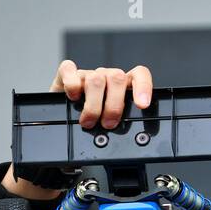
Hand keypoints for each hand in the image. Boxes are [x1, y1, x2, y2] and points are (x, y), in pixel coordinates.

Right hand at [3, 59, 153, 198]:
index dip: (143, 87)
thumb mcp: (115, 123)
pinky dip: (71, 85)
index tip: (142, 105)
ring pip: (96, 79)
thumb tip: (133, 139)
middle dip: (114, 106)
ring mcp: (88, 73)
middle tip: (108, 124)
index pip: (139, 75)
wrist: (67, 118)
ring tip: (89, 122)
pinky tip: (73, 98)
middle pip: (117, 78)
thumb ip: (125, 123)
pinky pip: (70, 70)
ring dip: (93, 105)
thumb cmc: (96, 121)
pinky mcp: (67, 73)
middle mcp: (107, 77)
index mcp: (124, 86)